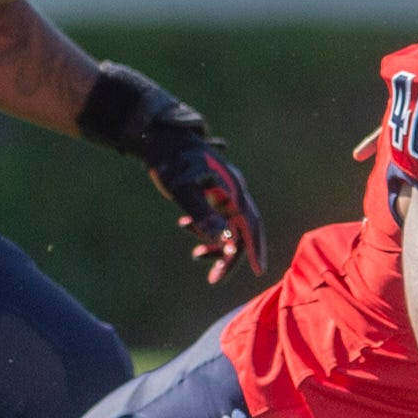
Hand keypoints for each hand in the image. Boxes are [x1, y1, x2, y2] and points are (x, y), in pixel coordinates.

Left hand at [79, 62, 266, 280]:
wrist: (158, 137)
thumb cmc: (169, 160)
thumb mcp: (181, 188)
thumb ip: (202, 213)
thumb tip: (222, 239)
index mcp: (232, 187)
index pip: (249, 224)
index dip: (255, 248)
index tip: (259, 271)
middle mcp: (233, 190)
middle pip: (241, 229)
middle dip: (230, 255)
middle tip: (214, 279)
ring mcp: (224, 191)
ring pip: (229, 225)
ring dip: (215, 243)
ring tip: (196, 256)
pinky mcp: (213, 191)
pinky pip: (216, 217)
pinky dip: (205, 227)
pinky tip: (184, 225)